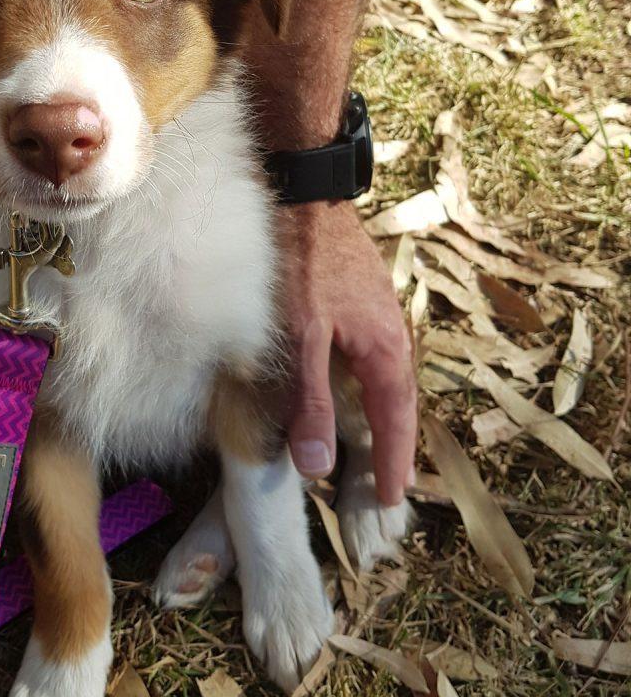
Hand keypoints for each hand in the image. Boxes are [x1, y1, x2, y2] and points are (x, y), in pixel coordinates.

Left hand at [278, 201, 415, 504]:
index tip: (388, 503)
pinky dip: (361, 392)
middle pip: (395, 407)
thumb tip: (318, 464)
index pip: (394, 423)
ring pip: (381, 384)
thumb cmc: (300, 263)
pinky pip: (367, 363)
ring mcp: (376, 318)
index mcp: (385, 351)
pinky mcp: (357, 303)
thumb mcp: (300, 338)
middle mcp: (391, 337)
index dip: (391, 465)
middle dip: (388, 452)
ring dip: (376, 423)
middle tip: (381, 494)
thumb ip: (307, 400)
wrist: (304, 194)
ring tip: (367, 457)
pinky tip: (345, 399)